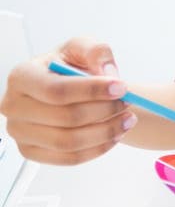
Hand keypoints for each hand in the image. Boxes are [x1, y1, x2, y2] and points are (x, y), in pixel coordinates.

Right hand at [0, 37, 136, 164]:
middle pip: (66, 118)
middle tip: (128, 103)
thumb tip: (108, 72)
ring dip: (105, 132)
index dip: (92, 91)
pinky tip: (114, 135)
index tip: (121, 87)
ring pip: (68, 142)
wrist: (65, 89)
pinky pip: (69, 158)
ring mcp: (20, 133)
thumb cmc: (67, 67)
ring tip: (127, 120)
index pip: (57, 90)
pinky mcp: (31, 152)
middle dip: (104, 111)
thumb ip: (96, 51)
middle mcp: (13, 106)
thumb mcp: (81, 48)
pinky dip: (97, 148)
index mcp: (21, 76)